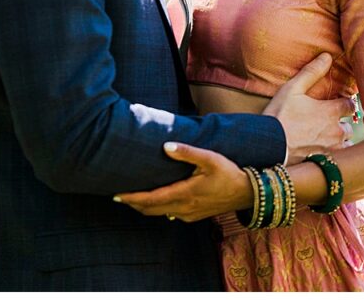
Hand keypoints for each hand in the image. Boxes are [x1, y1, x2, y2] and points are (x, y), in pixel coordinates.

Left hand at [112, 142, 249, 221]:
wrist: (247, 193)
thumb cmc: (228, 174)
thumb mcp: (210, 158)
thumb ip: (188, 152)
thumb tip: (166, 146)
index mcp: (184, 193)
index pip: (151, 199)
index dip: (132, 198)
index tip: (117, 194)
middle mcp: (183, 208)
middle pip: (150, 209)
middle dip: (133, 203)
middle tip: (118, 196)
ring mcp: (188, 214)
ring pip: (159, 213)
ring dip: (145, 207)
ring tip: (133, 198)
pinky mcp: (194, 216)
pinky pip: (170, 214)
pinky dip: (158, 209)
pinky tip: (156, 202)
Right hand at [263, 53, 356, 162]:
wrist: (267, 146)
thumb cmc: (278, 116)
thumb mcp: (292, 89)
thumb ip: (311, 72)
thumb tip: (327, 56)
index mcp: (331, 111)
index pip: (351, 104)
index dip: (344, 103)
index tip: (336, 104)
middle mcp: (337, 130)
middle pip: (349, 126)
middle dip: (341, 124)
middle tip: (327, 123)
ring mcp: (333, 149)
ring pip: (346, 144)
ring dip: (339, 141)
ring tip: (324, 140)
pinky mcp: (325, 163)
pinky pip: (338, 160)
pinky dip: (334, 156)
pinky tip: (321, 153)